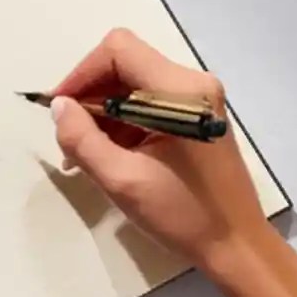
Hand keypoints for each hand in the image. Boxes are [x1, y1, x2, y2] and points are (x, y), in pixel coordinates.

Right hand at [50, 29, 296, 296]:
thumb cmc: (184, 214)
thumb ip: (82, 139)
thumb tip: (59, 106)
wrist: (236, 246)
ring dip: (104, 113)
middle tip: (69, 137)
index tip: (60, 109)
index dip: (81, 73)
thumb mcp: (123, 180)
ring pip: (134, 85)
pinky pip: (149, 103)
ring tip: (85, 155)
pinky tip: (110, 156)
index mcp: (180, 91)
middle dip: (90, 96)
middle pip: (125, 64)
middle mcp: (192, 83)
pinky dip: (123, 122)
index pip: (118, 50)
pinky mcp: (196, 117)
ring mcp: (198, 100)